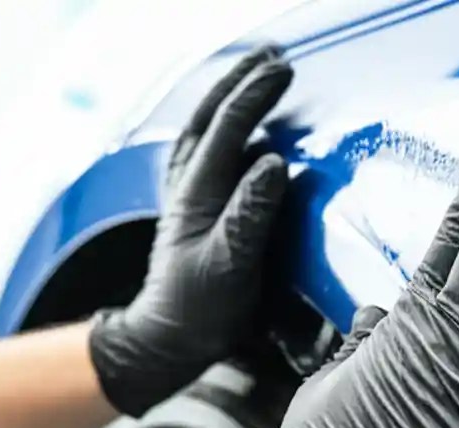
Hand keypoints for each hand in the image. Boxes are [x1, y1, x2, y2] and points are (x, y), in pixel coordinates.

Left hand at [89, 46, 291, 415]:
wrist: (172, 338)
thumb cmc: (205, 309)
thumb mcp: (231, 266)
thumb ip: (251, 214)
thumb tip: (275, 163)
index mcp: (199, 193)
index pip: (228, 128)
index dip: (255, 96)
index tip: (286, 71)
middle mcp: (189, 184)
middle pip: (211, 116)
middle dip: (243, 82)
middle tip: (277, 57)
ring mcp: (189, 194)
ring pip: (206, 128)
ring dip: (232, 96)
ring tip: (260, 74)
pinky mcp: (196, 208)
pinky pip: (207, 150)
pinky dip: (224, 125)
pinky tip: (240, 124)